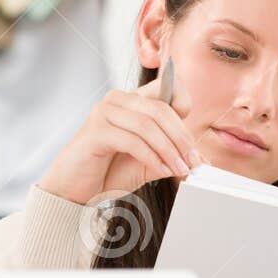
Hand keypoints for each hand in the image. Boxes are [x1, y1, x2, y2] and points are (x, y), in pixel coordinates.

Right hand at [37, 73, 205, 204]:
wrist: (76, 191)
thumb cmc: (109, 172)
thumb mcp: (148, 162)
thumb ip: (171, 156)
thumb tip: (201, 160)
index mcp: (132, 100)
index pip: (168, 86)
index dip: (185, 108)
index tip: (193, 143)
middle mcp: (117, 100)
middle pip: (161, 109)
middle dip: (181, 138)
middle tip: (193, 162)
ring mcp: (104, 112)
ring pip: (148, 124)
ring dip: (169, 150)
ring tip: (180, 169)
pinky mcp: (95, 131)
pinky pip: (132, 140)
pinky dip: (151, 157)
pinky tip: (160, 170)